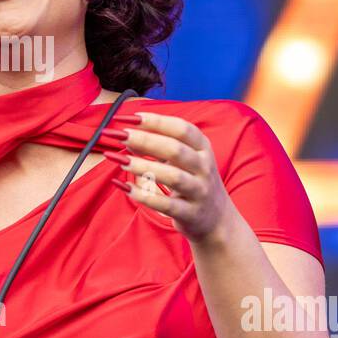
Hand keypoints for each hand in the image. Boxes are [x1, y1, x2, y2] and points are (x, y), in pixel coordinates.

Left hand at [104, 110, 233, 246]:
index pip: (181, 128)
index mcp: (203, 148)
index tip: (130, 117)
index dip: (156, 121)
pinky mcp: (190, 213)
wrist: (217, 219)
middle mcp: (204, 167)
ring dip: (144, 166)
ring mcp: (199, 191)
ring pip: (172, 176)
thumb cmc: (193, 182)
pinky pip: (166, 204)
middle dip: (145, 140)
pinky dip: (144, 195)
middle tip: (120, 135)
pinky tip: (126, 188)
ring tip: (121, 161)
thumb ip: (159, 148)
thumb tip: (128, 138)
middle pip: (175, 149)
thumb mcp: (183, 161)